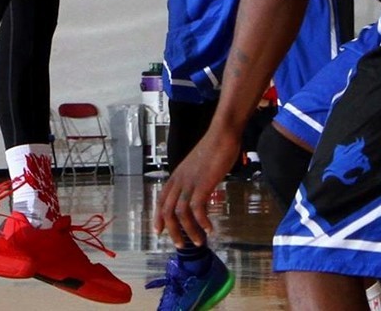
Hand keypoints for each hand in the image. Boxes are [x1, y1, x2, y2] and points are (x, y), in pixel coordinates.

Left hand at [154, 126, 238, 246]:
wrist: (222, 135)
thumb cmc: (213, 148)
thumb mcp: (198, 167)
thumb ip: (194, 180)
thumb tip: (199, 193)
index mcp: (176, 176)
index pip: (161, 199)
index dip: (158, 217)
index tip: (159, 231)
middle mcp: (179, 180)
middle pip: (167, 210)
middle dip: (172, 231)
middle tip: (180, 245)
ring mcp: (189, 182)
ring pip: (180, 213)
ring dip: (188, 231)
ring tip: (197, 242)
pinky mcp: (202, 184)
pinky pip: (197, 209)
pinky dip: (202, 222)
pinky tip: (209, 229)